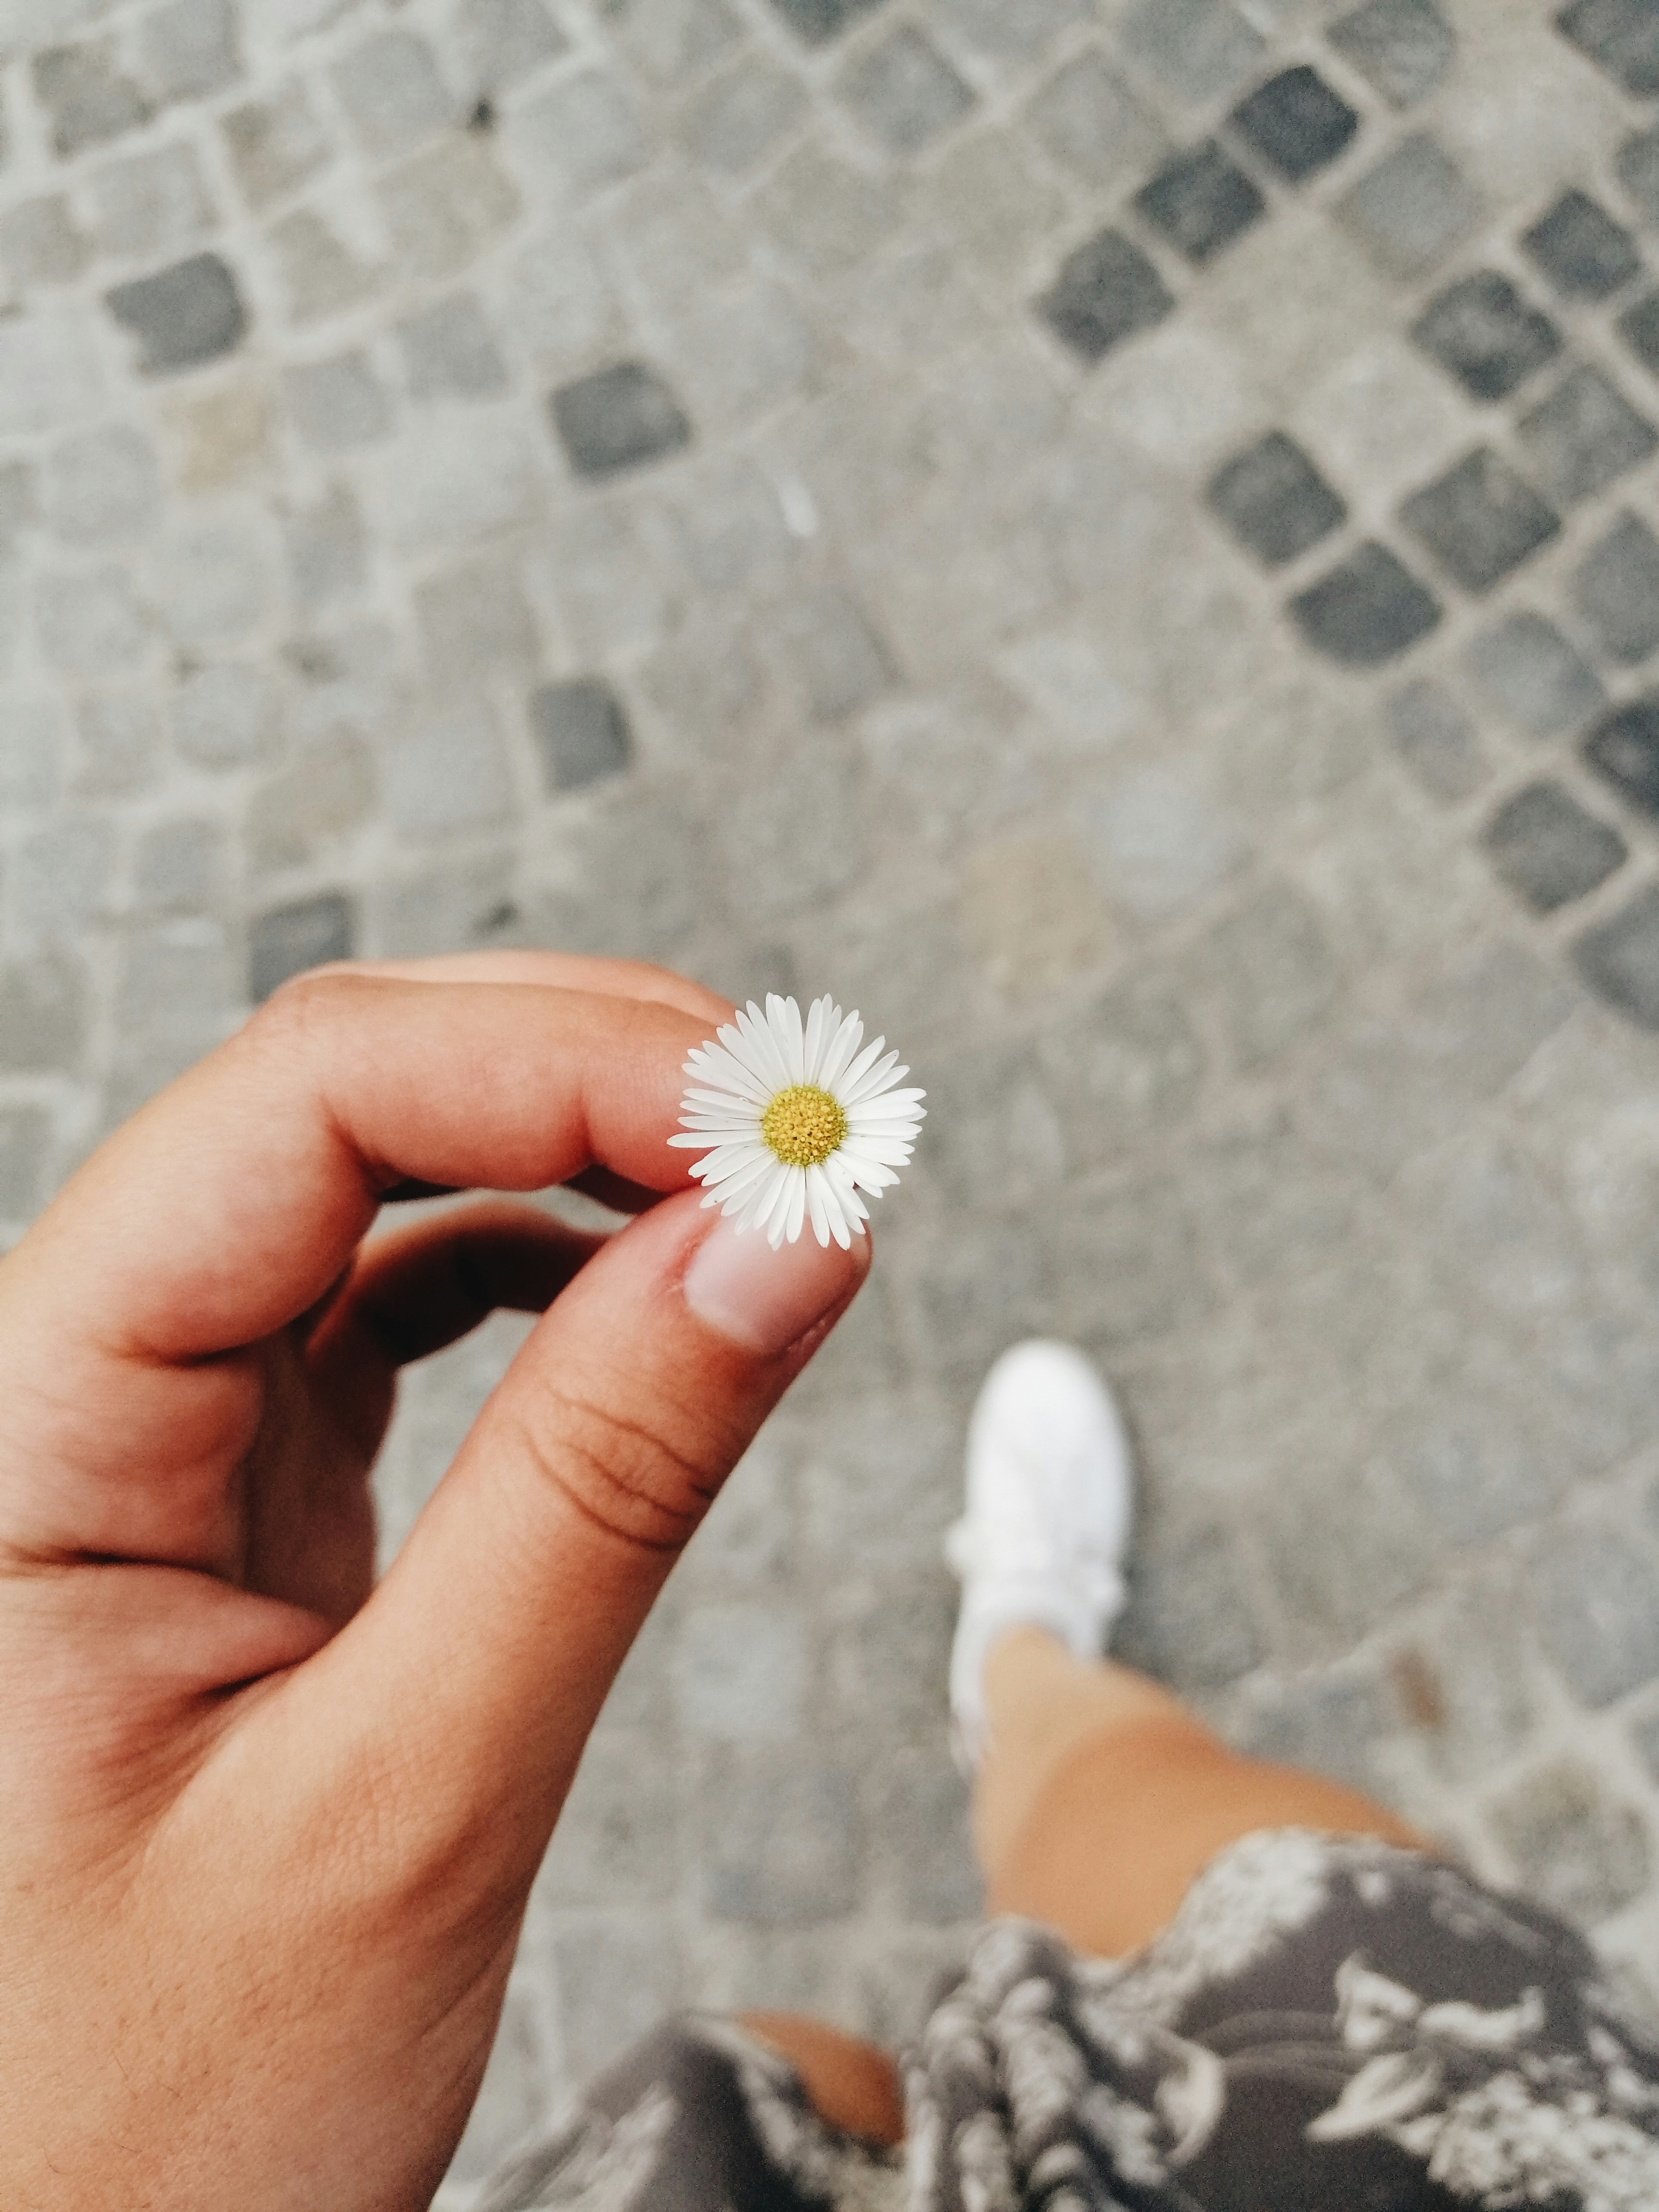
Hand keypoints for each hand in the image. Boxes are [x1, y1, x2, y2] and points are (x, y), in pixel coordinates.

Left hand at [0, 952, 867, 2209]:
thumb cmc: (132, 2137)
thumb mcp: (403, 1812)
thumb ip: (600, 1493)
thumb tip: (785, 1236)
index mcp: (11, 1429)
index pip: (300, 1102)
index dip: (559, 1059)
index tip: (777, 1121)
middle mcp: (55, 1388)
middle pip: (333, 1099)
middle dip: (584, 1075)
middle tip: (802, 1132)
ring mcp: (143, 1430)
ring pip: (367, 1183)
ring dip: (574, 1152)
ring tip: (750, 1193)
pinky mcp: (225, 1488)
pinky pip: (383, 1304)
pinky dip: (542, 1268)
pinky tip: (642, 1289)